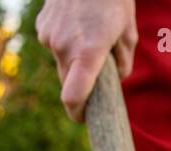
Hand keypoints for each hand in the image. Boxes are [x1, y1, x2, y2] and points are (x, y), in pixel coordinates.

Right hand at [36, 0, 137, 120]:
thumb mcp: (128, 32)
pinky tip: (77, 25)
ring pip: (62, 63)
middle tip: (97, 82)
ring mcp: (49, 37)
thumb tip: (116, 78)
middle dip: (81, 88)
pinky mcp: (42, 26)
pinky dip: (65, 44)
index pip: (74, 97)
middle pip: (68, 84)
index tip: (84, 118)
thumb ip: (122, 62)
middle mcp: (64, 48)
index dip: (78, 113)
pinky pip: (54, 45)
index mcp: (88, 53)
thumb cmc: (113, 0)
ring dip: (74, 62)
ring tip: (90, 38)